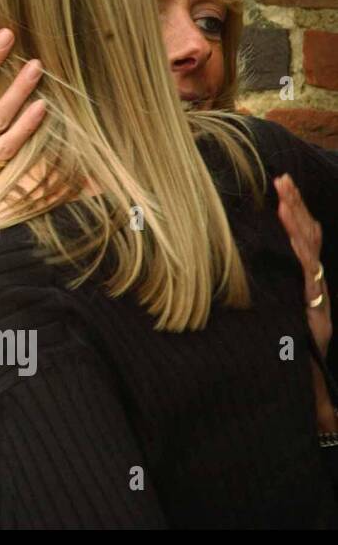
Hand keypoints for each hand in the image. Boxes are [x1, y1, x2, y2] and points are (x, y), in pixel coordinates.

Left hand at [275, 174, 330, 357]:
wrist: (301, 366)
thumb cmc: (286, 334)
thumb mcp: (273, 299)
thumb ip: (261, 276)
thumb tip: (228, 253)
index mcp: (304, 272)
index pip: (302, 232)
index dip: (294, 207)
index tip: (280, 183)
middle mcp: (313, 276)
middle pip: (308, 232)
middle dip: (296, 204)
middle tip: (282, 179)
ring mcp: (315, 289)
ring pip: (310, 248)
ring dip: (297, 221)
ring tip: (285, 197)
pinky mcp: (315, 305)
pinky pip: (309, 275)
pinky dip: (302, 254)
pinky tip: (293, 238)